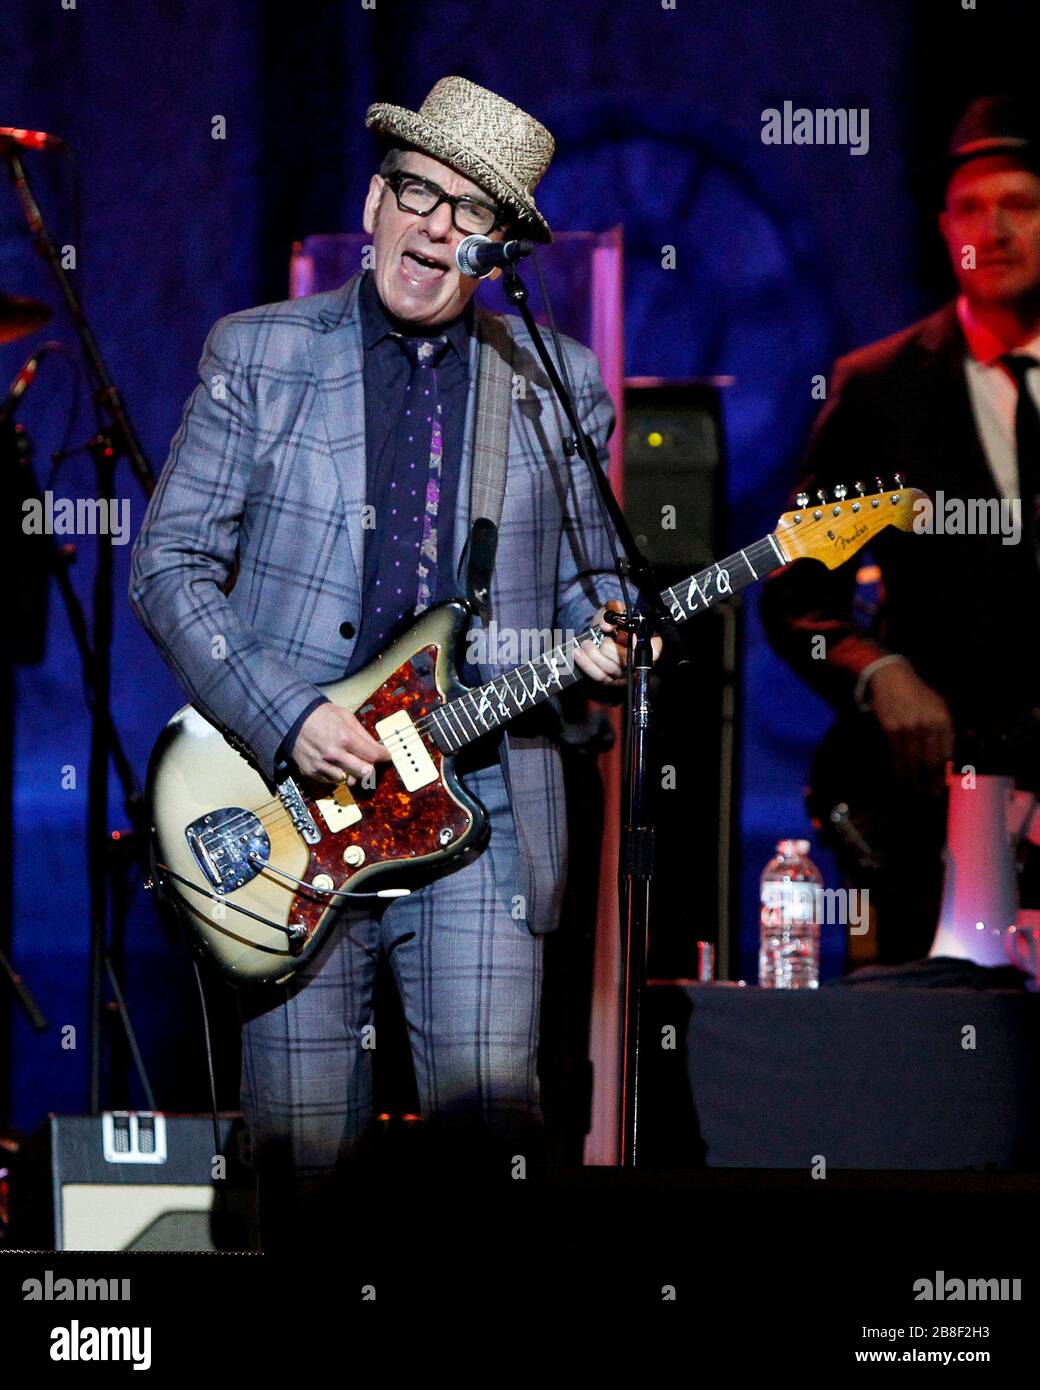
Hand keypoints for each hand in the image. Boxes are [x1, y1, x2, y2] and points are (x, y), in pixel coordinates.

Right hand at [291, 702, 389, 785]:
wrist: (293, 719)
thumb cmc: (322, 716)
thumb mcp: (347, 717)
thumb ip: (364, 734)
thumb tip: (378, 748)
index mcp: (344, 738)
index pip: (373, 755)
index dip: (384, 756)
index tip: (386, 755)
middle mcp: (334, 754)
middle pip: (364, 772)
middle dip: (371, 767)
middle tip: (371, 762)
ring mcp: (322, 766)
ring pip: (350, 781)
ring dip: (354, 774)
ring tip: (352, 763)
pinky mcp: (312, 772)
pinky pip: (333, 782)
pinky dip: (339, 775)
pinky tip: (337, 765)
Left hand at [573, 599, 664, 686]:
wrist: (598, 634)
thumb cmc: (611, 623)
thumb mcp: (614, 609)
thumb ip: (614, 608)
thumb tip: (607, 625)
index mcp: (647, 642)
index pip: (654, 650)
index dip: (640, 646)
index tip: (627, 637)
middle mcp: (638, 661)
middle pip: (626, 660)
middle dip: (609, 648)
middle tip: (600, 639)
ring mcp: (625, 674)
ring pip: (610, 669)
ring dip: (594, 655)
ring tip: (586, 644)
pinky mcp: (610, 682)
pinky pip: (598, 676)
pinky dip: (586, 664)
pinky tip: (579, 653)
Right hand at [867, 662, 953, 796]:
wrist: (892, 679)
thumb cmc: (918, 695)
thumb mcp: (939, 707)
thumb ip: (945, 731)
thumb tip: (948, 759)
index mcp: (943, 720)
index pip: (946, 754)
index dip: (945, 773)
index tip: (944, 787)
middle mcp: (927, 726)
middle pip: (931, 762)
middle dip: (931, 782)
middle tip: (931, 795)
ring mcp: (909, 729)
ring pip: (913, 762)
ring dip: (914, 780)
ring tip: (916, 793)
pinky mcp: (891, 730)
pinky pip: (897, 756)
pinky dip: (900, 770)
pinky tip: (902, 779)